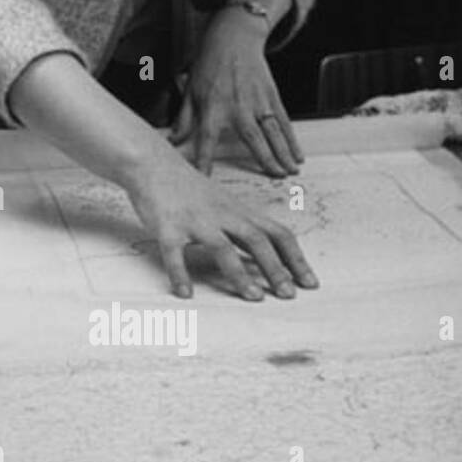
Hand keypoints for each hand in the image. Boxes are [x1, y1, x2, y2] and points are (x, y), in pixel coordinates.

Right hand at [127, 152, 318, 300]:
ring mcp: (194, 221)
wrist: (152, 164)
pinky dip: (180, 274)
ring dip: (241, 274)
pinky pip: (174, 253)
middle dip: (276, 269)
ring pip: (222, 248)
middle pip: (257, 240)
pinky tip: (185, 292)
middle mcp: (221, 215)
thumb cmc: (187, 187)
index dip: (296, 258)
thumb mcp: (222, 203)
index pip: (277, 233)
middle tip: (289, 295)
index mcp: (238, 211)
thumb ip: (241, 227)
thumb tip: (265, 255)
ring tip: (254, 297)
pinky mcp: (167, 226)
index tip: (309, 282)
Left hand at [172, 9, 302, 176]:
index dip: (204, 159)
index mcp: (213, 107)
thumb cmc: (208, 65)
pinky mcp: (271, 96)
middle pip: (252, 137)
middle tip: (276, 178)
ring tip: (290, 172)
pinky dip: (291, 138)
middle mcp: (237, 106)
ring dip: (283, 152)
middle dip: (265, 159)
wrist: (233, 38)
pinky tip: (297, 154)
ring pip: (273, 131)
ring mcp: (257, 101)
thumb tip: (172, 141)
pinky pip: (283, 121)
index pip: (207, 139)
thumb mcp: (190, 90)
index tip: (205, 178)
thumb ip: (184, 119)